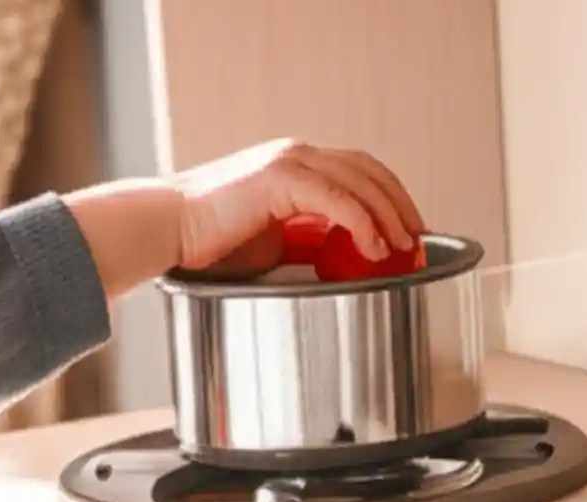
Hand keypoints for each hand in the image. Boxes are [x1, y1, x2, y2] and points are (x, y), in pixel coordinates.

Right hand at [175, 138, 424, 271]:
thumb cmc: (210, 242)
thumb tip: (344, 259)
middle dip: (399, 202)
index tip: (409, 227)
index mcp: (296, 166)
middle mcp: (296, 155)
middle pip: (368, 169)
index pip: (358, 170)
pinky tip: (374, 246)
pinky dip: (361, 222)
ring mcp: (287, 162)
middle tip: (418, 235)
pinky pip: (336, 199)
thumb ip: (309, 240)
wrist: (167, 230)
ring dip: (388, 212)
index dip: (390, 196)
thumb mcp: (274, 242)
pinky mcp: (278, 179)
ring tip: (404, 243)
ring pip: (358, 180)